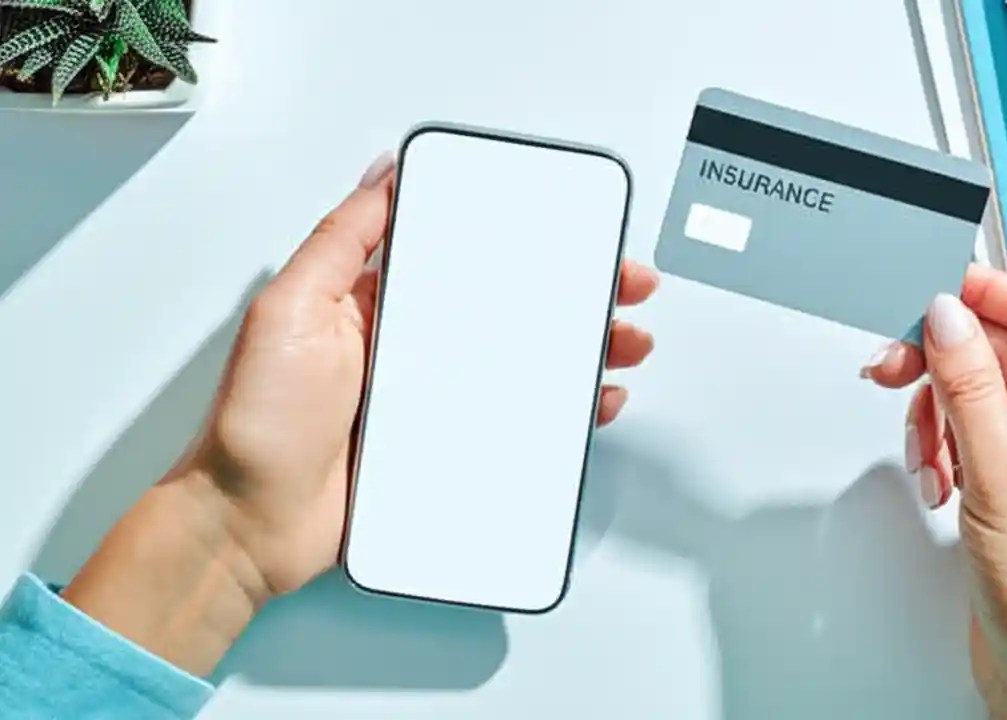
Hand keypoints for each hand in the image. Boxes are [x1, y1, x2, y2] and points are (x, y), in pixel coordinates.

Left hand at [61, 152, 659, 673]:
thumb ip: (341, 242)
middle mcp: (413, 346)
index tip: (572, 230)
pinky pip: (516, 424)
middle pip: (512, 308)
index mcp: (377, 302)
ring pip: (525, 363)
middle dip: (574, 294)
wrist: (248, 526)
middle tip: (623, 286)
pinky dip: (560, 411)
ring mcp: (433, 400)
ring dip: (581, 349)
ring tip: (623, 343)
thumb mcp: (291, 309)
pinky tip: (591, 402)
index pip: (468, 256)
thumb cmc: (258, 422)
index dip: (525, 241)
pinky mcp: (446, 450)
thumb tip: (384, 172)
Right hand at [864, 266, 1006, 718]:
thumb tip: (947, 316)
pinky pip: (961, 435)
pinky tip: (937, 482)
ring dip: (934, 417)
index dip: (986, 293)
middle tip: (891, 366)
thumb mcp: (1002, 479)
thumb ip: (969, 388)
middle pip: (996, 355)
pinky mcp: (1005, 484)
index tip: (929, 285)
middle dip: (940, 364)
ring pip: (970, 394)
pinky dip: (937, 450)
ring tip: (928, 457)